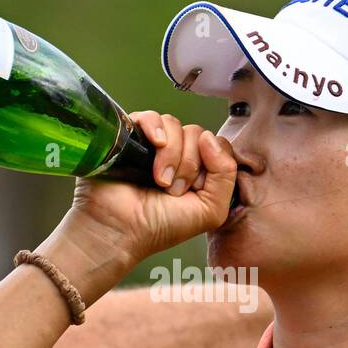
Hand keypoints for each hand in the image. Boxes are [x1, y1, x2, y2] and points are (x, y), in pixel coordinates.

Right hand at [58, 111, 236, 270]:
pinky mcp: (130, 136)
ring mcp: (152, 145)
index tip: (195, 189)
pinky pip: (151, 116)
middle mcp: (176, 155)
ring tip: (159, 181)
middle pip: (198, 134)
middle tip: (173, 190)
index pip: (218, 145)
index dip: (213, 162)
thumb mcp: (211, 211)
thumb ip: (227, 176)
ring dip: (172, 155)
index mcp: (197, 171)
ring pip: (176, 125)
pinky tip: (155, 146)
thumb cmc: (161, 227)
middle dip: (190, 165)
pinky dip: (156, 128)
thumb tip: (210, 138)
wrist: (120, 231)